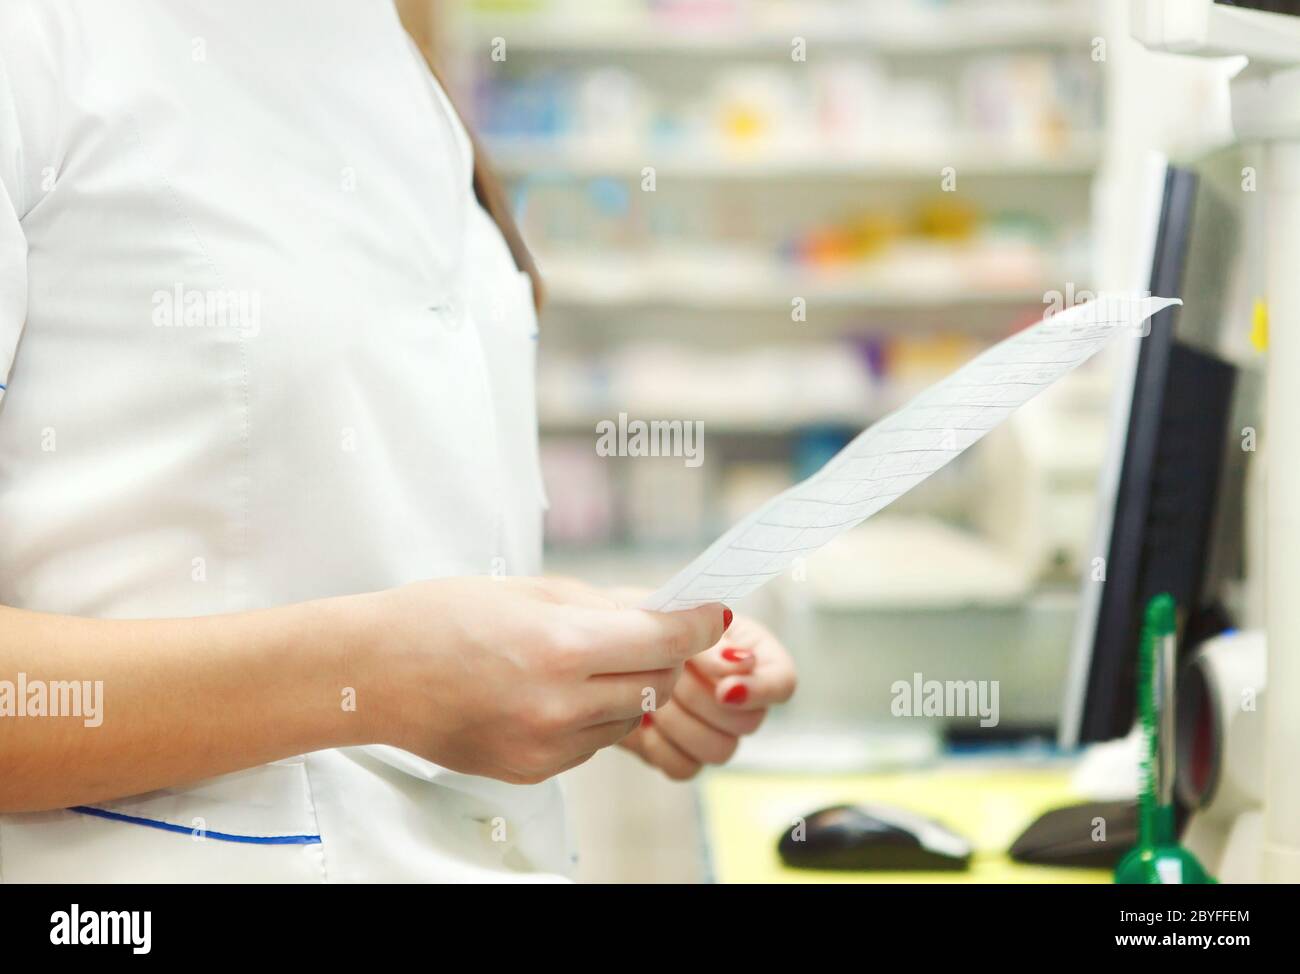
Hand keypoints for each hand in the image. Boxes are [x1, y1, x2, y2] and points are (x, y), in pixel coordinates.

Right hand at [352, 577, 729, 784]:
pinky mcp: (533, 771)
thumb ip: (603, 607)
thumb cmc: (443, 617)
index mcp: (561, 648)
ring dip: (629, 689)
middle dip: (663, 656)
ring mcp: (546, 747)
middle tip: (648, 632)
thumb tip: (662, 614)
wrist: (375, 674)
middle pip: (656, 684)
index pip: (664, 641)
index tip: (713, 613)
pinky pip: (592, 743)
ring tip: (587, 661)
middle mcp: (560, 706)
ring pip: (630, 719)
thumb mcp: (530, 592)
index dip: (698, 625)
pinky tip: (556, 692)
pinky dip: (594, 717)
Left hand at [621, 611, 795, 779]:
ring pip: (720, 750)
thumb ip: (708, 634)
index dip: (760, 690)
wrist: (603, 648)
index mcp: (751, 652)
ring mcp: (714, 729)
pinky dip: (658, 745)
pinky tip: (642, 720)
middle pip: (749, 723)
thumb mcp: (672, 612)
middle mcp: (741, 695)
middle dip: (701, 700)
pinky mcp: (684, 754)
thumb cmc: (641, 618)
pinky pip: (685, 767)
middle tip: (668, 675)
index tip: (725, 689)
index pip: (783, 681)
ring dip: (679, 722)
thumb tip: (740, 662)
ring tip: (651, 696)